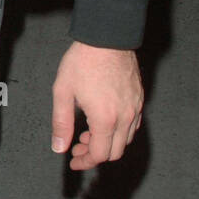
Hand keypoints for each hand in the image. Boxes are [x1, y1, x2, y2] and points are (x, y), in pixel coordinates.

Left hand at [51, 41, 143, 170]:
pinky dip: (119, 131)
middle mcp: (125, 117)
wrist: (107, 36)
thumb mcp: (63, 91)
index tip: (74, 160)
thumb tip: (59, 147)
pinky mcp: (139, 98)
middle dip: (95, 154)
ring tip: (89, 131)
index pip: (100, 154)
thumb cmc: (83, 61)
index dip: (85, 162)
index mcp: (105, 118)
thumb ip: (61, 122)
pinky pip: (133, 125)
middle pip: (115, 152)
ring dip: (108, 143)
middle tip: (78, 146)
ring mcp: (135, 107)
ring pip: (125, 140)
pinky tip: (105, 120)